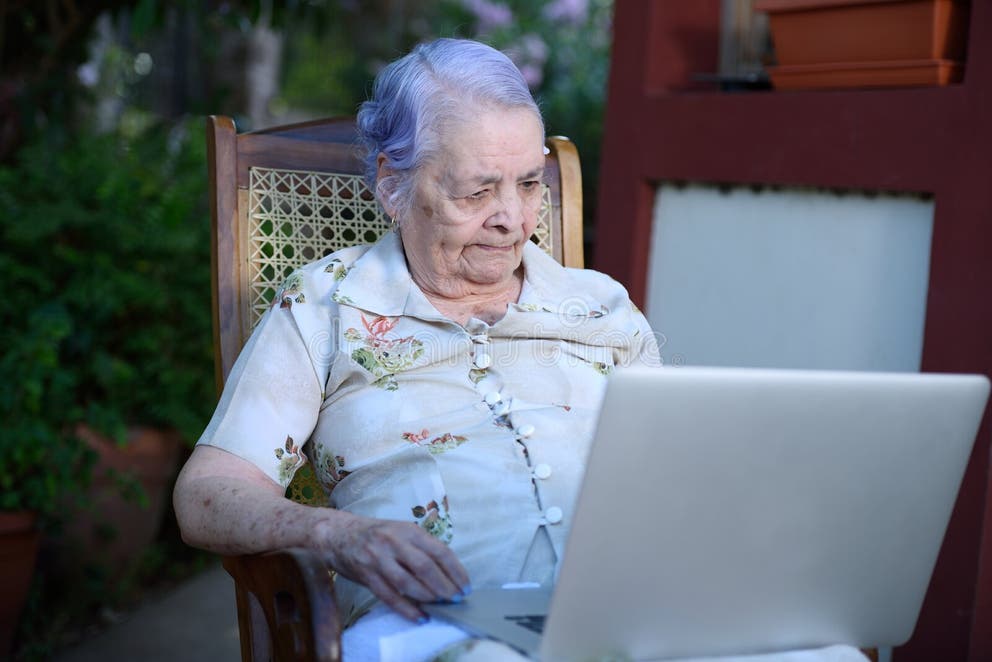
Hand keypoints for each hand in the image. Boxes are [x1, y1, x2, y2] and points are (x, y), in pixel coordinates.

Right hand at [317, 513, 470, 621]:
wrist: (337, 534)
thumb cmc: (376, 534)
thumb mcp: (401, 531)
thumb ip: (421, 547)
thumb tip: (448, 571)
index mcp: (408, 530)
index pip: (439, 551)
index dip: (456, 570)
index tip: (465, 585)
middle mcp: (394, 542)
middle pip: (426, 567)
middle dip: (445, 586)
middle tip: (455, 598)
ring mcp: (379, 559)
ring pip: (408, 582)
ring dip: (428, 597)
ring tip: (440, 605)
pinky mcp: (366, 575)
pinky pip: (389, 596)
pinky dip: (407, 609)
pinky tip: (420, 616)